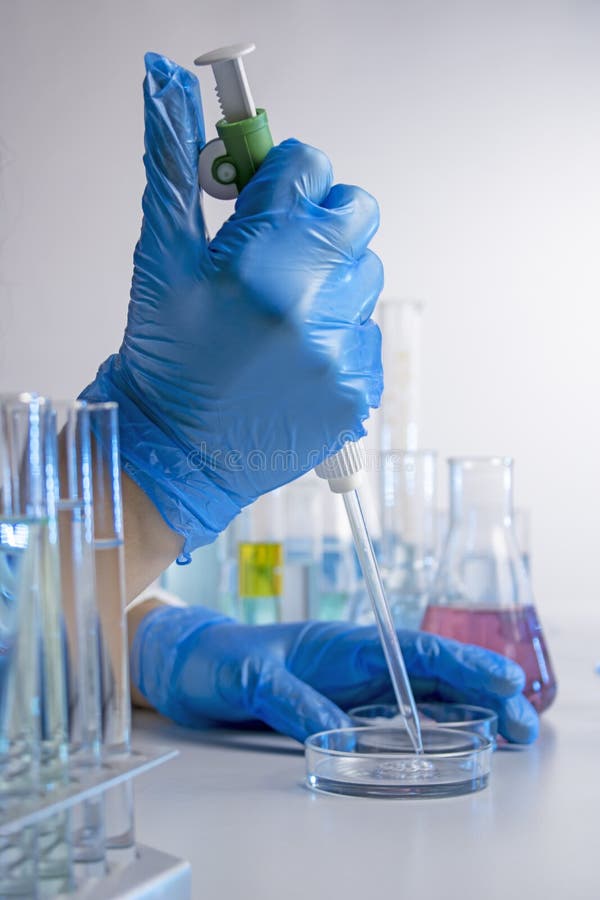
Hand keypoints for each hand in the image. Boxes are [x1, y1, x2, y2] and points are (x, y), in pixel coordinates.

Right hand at [80, 54, 382, 557]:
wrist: (177, 455)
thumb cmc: (165, 360)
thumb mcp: (160, 260)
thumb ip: (174, 170)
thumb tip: (168, 88)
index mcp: (262, 260)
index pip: (308, 167)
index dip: (283, 176)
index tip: (264, 197)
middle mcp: (313, 303)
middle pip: (357, 214)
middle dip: (322, 220)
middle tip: (281, 252)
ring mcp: (343, 350)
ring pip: (366, 275)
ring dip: (332, 281)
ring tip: (284, 316)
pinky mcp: (359, 389)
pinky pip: (369, 332)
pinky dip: (340, 335)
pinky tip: (298, 358)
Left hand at [131, 605, 538, 743]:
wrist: (197, 665)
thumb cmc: (224, 660)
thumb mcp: (253, 679)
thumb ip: (294, 702)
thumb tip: (336, 734)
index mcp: (345, 644)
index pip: (415, 649)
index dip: (463, 664)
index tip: (502, 681)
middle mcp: (361, 661)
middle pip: (434, 672)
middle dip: (483, 691)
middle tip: (524, 721)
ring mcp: (358, 683)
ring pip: (428, 694)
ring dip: (471, 709)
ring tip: (512, 731)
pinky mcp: (350, 703)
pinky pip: (405, 713)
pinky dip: (442, 722)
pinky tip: (466, 734)